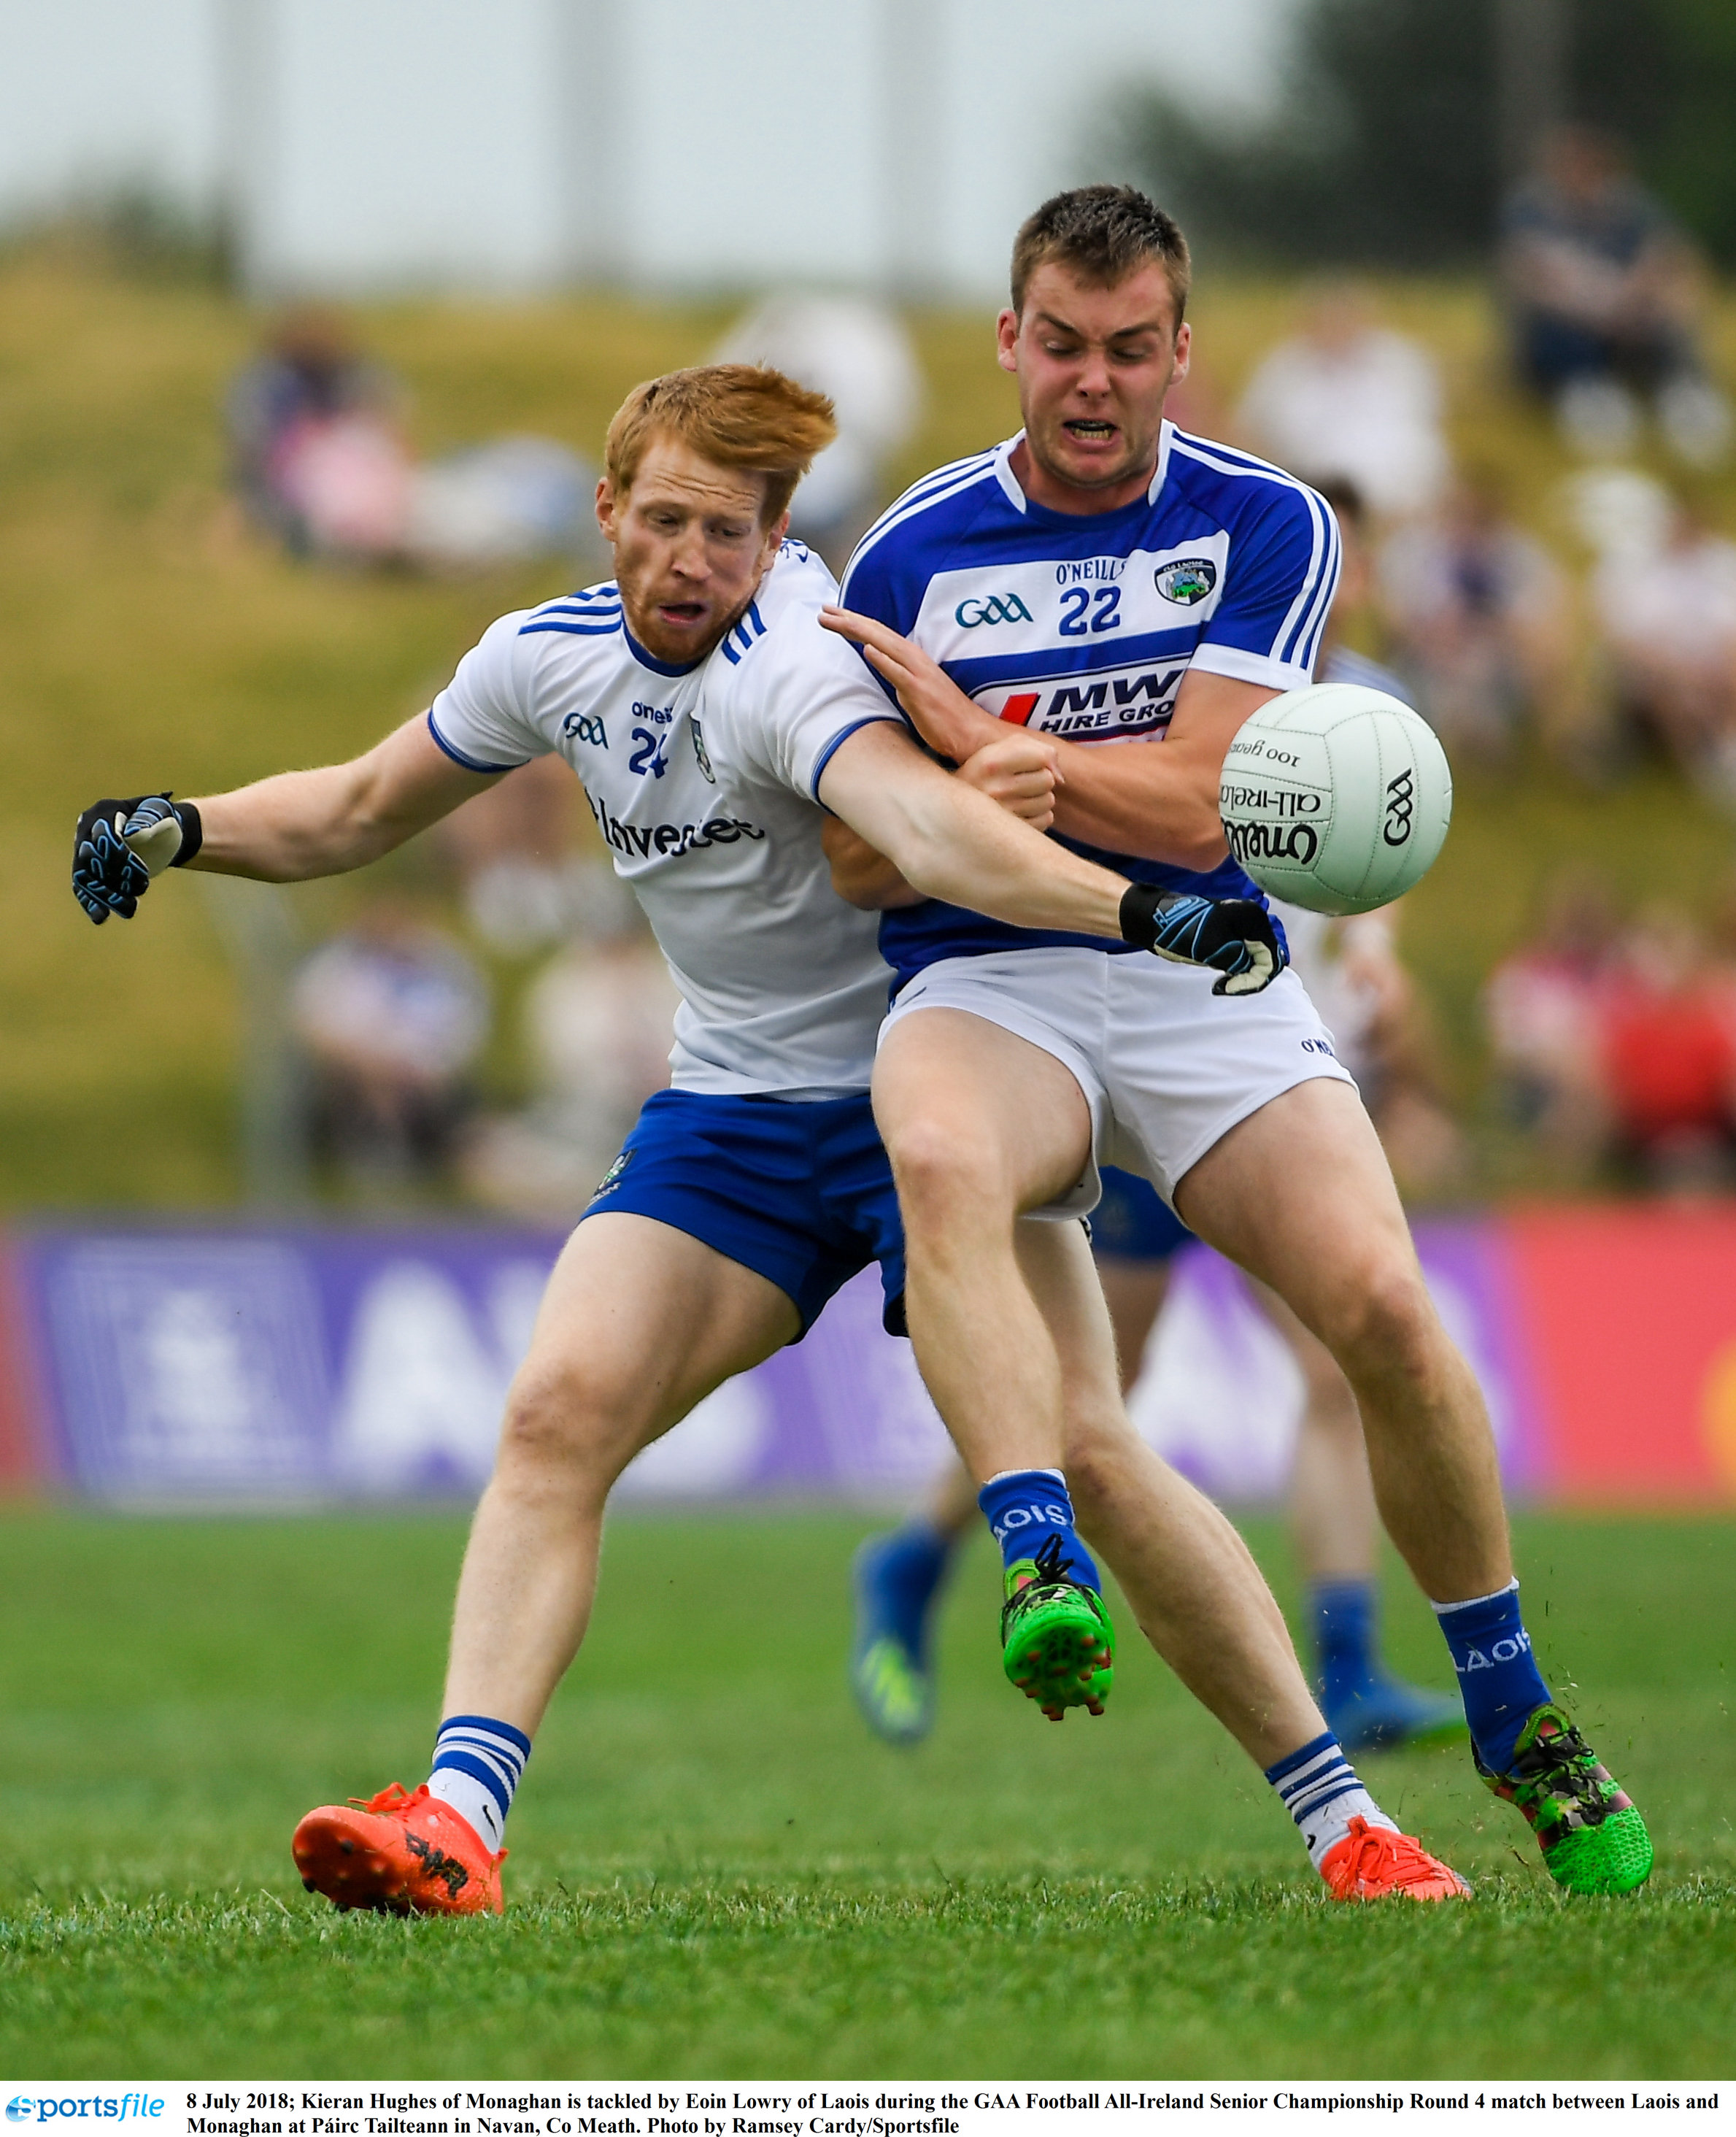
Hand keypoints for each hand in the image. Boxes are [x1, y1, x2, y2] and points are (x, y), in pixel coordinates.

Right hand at [72, 794, 198, 924]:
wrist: (155, 828)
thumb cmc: (158, 817)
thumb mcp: (159, 811)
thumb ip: (148, 819)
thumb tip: (134, 834)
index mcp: (103, 812)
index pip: (104, 836)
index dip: (121, 856)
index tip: (143, 874)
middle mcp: (86, 830)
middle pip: (90, 858)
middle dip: (114, 877)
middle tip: (142, 890)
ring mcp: (83, 849)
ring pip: (85, 876)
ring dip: (104, 896)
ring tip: (129, 911)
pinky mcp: (86, 868)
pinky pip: (83, 887)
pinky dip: (91, 903)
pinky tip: (100, 918)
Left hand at [820, 606, 1001, 761]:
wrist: (970, 733)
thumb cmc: (943, 716)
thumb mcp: (912, 691)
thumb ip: (897, 676)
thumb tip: (882, 669)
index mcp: (911, 658)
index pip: (878, 635)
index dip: (854, 623)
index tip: (831, 615)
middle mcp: (914, 660)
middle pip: (877, 633)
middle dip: (849, 620)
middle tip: (823, 610)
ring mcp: (918, 674)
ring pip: (886, 645)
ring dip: (860, 631)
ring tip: (837, 620)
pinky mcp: (922, 692)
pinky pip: (900, 674)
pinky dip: (884, 660)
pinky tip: (868, 649)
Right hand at [955, 733, 1062, 828]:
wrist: (948, 810)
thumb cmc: (983, 776)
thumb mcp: (1000, 750)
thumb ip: (1037, 748)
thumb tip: (1061, 778)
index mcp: (990, 761)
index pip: (1043, 757)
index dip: (1036, 760)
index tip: (1019, 766)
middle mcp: (994, 788)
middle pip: (1047, 780)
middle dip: (1037, 781)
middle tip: (1015, 786)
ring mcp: (1002, 816)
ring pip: (1048, 801)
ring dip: (1038, 800)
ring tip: (1014, 801)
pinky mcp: (1010, 837)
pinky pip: (1046, 821)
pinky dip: (1037, 817)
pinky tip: (1017, 816)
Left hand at [1119, 885, 1287, 995]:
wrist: (1156, 921)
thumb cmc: (1183, 932)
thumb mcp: (1215, 951)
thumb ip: (1241, 962)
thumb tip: (1258, 972)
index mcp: (1253, 918)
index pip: (1270, 957)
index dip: (1256, 978)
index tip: (1230, 987)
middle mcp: (1252, 919)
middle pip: (1266, 957)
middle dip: (1250, 977)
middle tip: (1225, 987)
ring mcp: (1242, 926)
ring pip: (1256, 959)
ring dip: (1243, 974)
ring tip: (1221, 983)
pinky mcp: (1231, 935)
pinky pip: (1245, 956)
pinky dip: (1237, 970)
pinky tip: (1222, 976)